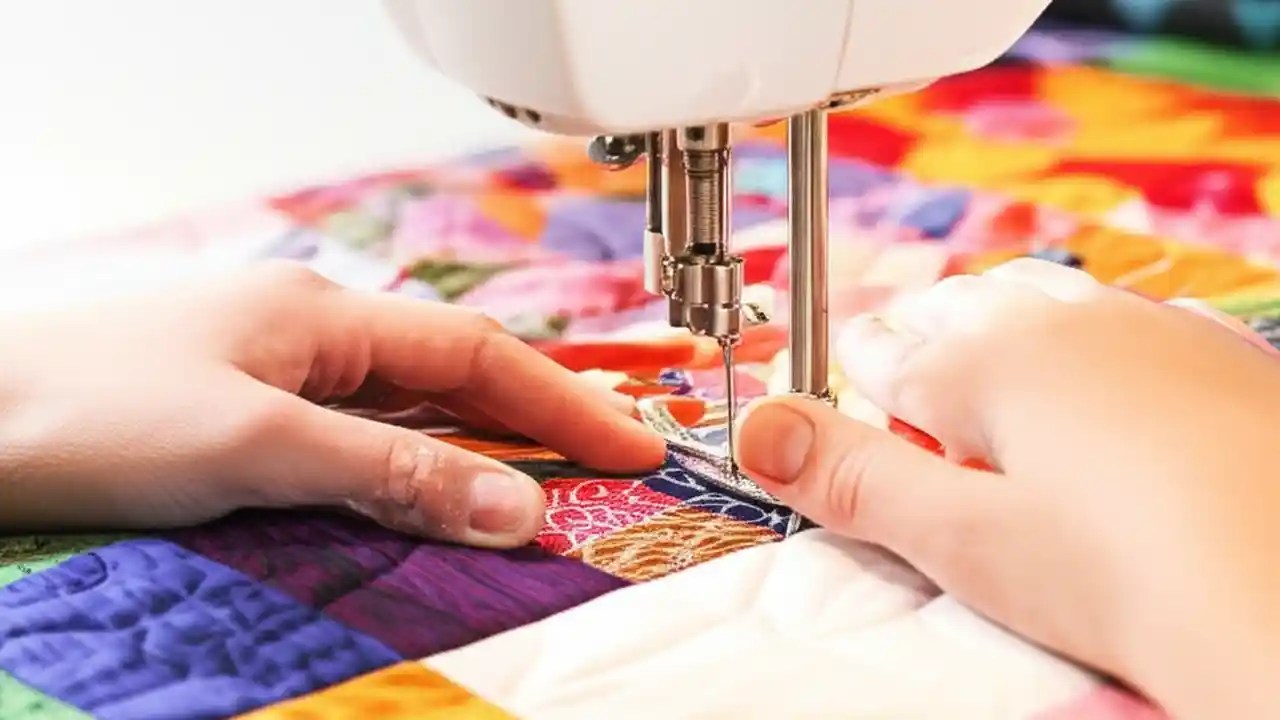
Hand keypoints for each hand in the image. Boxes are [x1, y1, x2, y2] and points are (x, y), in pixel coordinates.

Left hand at [0, 262, 663, 547]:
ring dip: (480, 443)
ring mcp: (274, 369)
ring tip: (552, 483)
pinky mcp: (243, 410)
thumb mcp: (257, 445)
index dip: (565, 401)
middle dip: (539, 418)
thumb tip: (517, 507)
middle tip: (616, 465)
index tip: (636, 444)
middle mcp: (307, 332)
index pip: (476, 356)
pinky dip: (414, 460)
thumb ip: (393, 472)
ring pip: (408, 405)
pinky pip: (359, 432)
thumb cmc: (86, 410)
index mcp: (322, 314)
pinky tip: (434, 488)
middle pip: (453, 373)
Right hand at [734, 259, 1279, 717]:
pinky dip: (1080, 340)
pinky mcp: (1208, 347)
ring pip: (1031, 297)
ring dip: (992, 334)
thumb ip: (852, 477)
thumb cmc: (1130, 578)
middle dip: (913, 353)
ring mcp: (1140, 323)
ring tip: (990, 404)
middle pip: (946, 309)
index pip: (872, 350)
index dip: (841, 384)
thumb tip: (756, 427)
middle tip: (909, 428)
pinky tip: (1094, 393)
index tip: (837, 415)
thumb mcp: (963, 540)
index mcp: (981, 361)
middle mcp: (1057, 319)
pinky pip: (1117, 314)